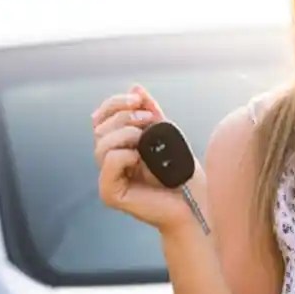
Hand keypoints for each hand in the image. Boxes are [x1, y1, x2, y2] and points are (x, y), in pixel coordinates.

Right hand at [91, 84, 206, 235]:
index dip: (115, 103)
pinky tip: (140, 160)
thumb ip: (150, 113)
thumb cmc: (182, 176)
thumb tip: (136, 88)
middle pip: (99, 128)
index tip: (139, 99)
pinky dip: (126, 154)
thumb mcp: (167, 135)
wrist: (195, 205)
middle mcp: (110, 163)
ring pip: (102, 144)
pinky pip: (109, 162)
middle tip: (148, 119)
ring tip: (146, 141)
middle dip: (124, 116)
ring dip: (127, 134)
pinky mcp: (111, 193)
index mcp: (119, 148)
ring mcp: (108, 179)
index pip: (101, 118)